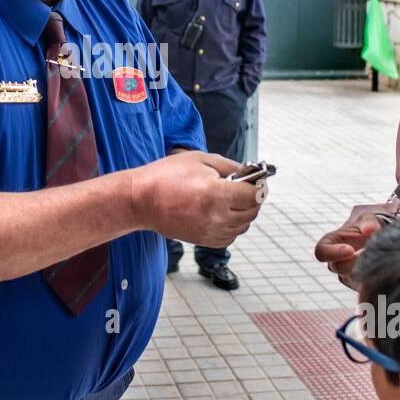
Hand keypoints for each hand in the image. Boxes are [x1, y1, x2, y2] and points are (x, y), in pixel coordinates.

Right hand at [134, 151, 263, 248]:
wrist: (141, 200)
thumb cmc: (165, 176)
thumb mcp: (200, 159)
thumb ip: (229, 166)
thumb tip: (247, 173)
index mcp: (216, 193)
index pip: (254, 195)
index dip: (258, 186)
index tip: (257, 181)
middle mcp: (216, 216)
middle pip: (252, 211)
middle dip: (253, 198)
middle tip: (246, 188)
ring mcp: (210, 231)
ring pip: (243, 225)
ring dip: (244, 212)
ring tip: (232, 199)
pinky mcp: (203, 240)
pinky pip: (230, 236)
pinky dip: (232, 226)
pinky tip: (222, 213)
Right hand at [314, 202, 391, 288]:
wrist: (381, 239)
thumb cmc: (369, 226)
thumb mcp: (369, 218)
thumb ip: (368, 222)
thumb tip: (370, 230)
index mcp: (330, 243)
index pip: (321, 252)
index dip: (333, 252)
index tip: (350, 249)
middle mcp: (335, 261)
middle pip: (338, 268)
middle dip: (354, 262)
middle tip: (370, 254)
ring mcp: (346, 274)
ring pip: (352, 278)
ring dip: (365, 270)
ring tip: (381, 259)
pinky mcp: (359, 284)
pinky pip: (363, 285)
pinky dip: (373, 278)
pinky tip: (384, 268)